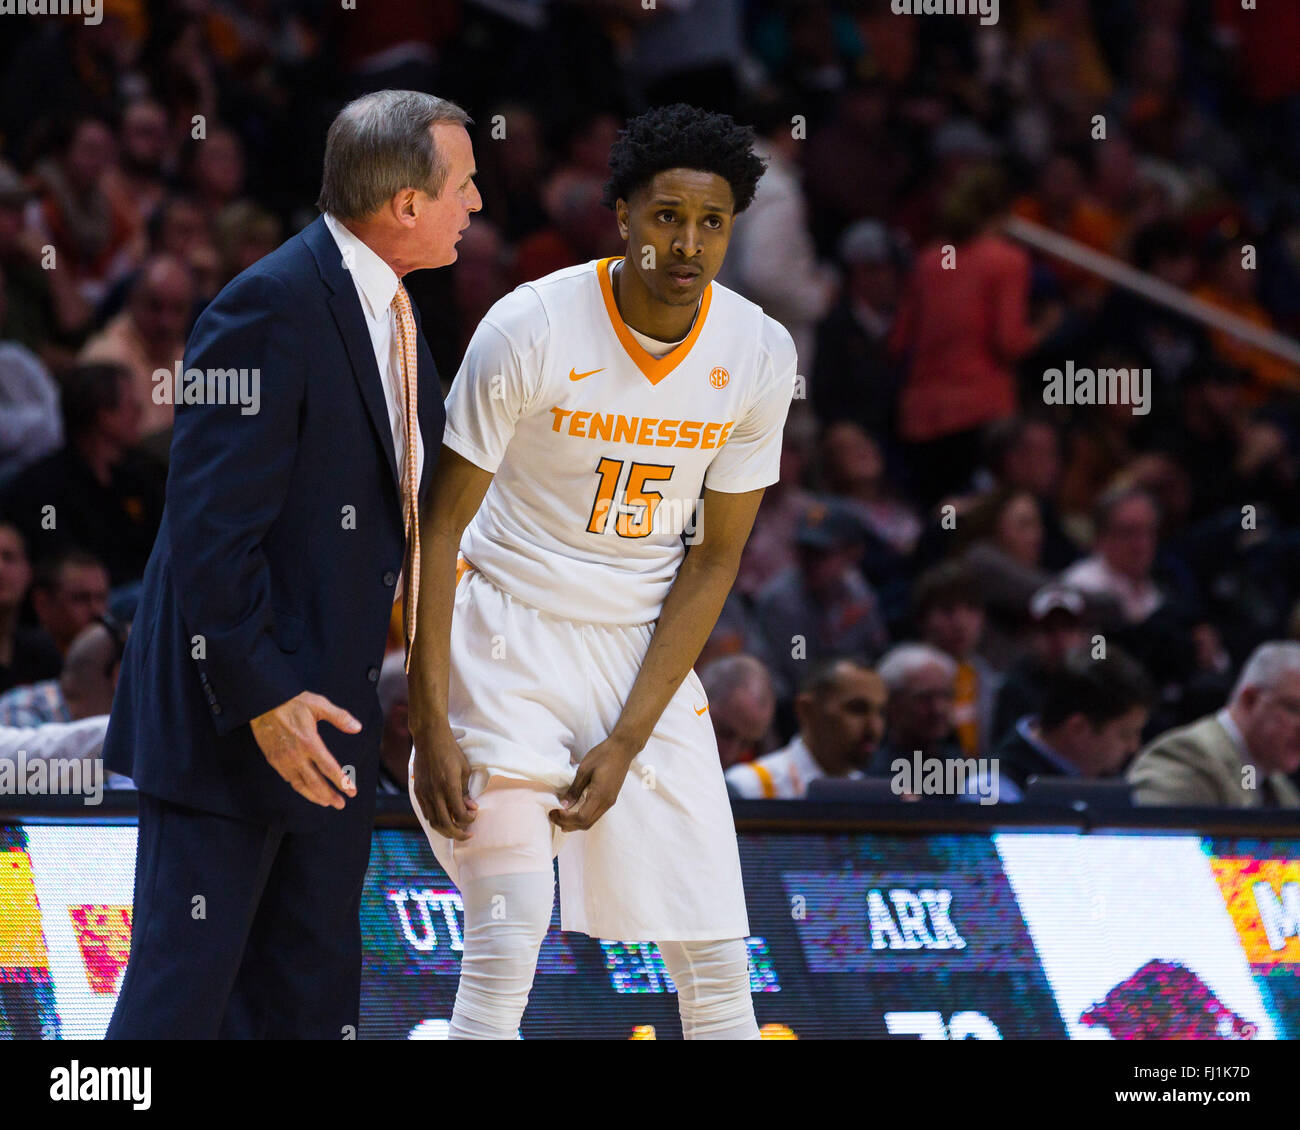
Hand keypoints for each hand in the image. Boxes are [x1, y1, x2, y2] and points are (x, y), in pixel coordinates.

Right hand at [249, 691, 360, 807]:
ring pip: (300, 785)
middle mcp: (296, 755)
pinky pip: (288, 779)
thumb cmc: (292, 702)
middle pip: (315, 783)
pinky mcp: (273, 760)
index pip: (329, 768)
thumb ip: (339, 717)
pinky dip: (299, 788)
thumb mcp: (319, 704)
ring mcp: (283, 760)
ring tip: (326, 802)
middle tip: (341, 804)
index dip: (342, 782)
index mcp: (309, 742)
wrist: (262, 703)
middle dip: (329, 796)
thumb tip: (357, 727)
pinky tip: (307, 790)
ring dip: (314, 796)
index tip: (352, 791)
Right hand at [410, 722, 476, 840]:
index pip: (460, 814)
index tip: (474, 815)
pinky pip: (426, 813)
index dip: (468, 819)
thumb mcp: (464, 770)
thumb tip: (470, 808)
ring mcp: (424, 793)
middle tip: (467, 835)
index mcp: (449, 787)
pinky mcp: (418, 791)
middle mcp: (435, 793)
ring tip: (456, 830)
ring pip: (433, 822)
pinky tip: (444, 818)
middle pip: (445, 824)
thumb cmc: (451, 751)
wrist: (430, 738)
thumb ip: (465, 791)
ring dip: (445, 830)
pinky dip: (435, 820)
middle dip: (457, 834)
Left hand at [549, 735, 637, 832]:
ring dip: (575, 823)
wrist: (622, 749)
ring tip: (560, 817)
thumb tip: (564, 805)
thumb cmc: (603, 755)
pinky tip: (574, 812)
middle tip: (553, 817)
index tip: (553, 811)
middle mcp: (606, 803)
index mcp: (600, 795)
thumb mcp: (584, 770)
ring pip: (591, 821)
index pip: (581, 818)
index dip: (565, 819)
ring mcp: (610, 802)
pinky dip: (582, 818)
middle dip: (568, 824)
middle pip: (586, 824)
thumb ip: (574, 789)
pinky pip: (595, 815)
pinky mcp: (610, 798)